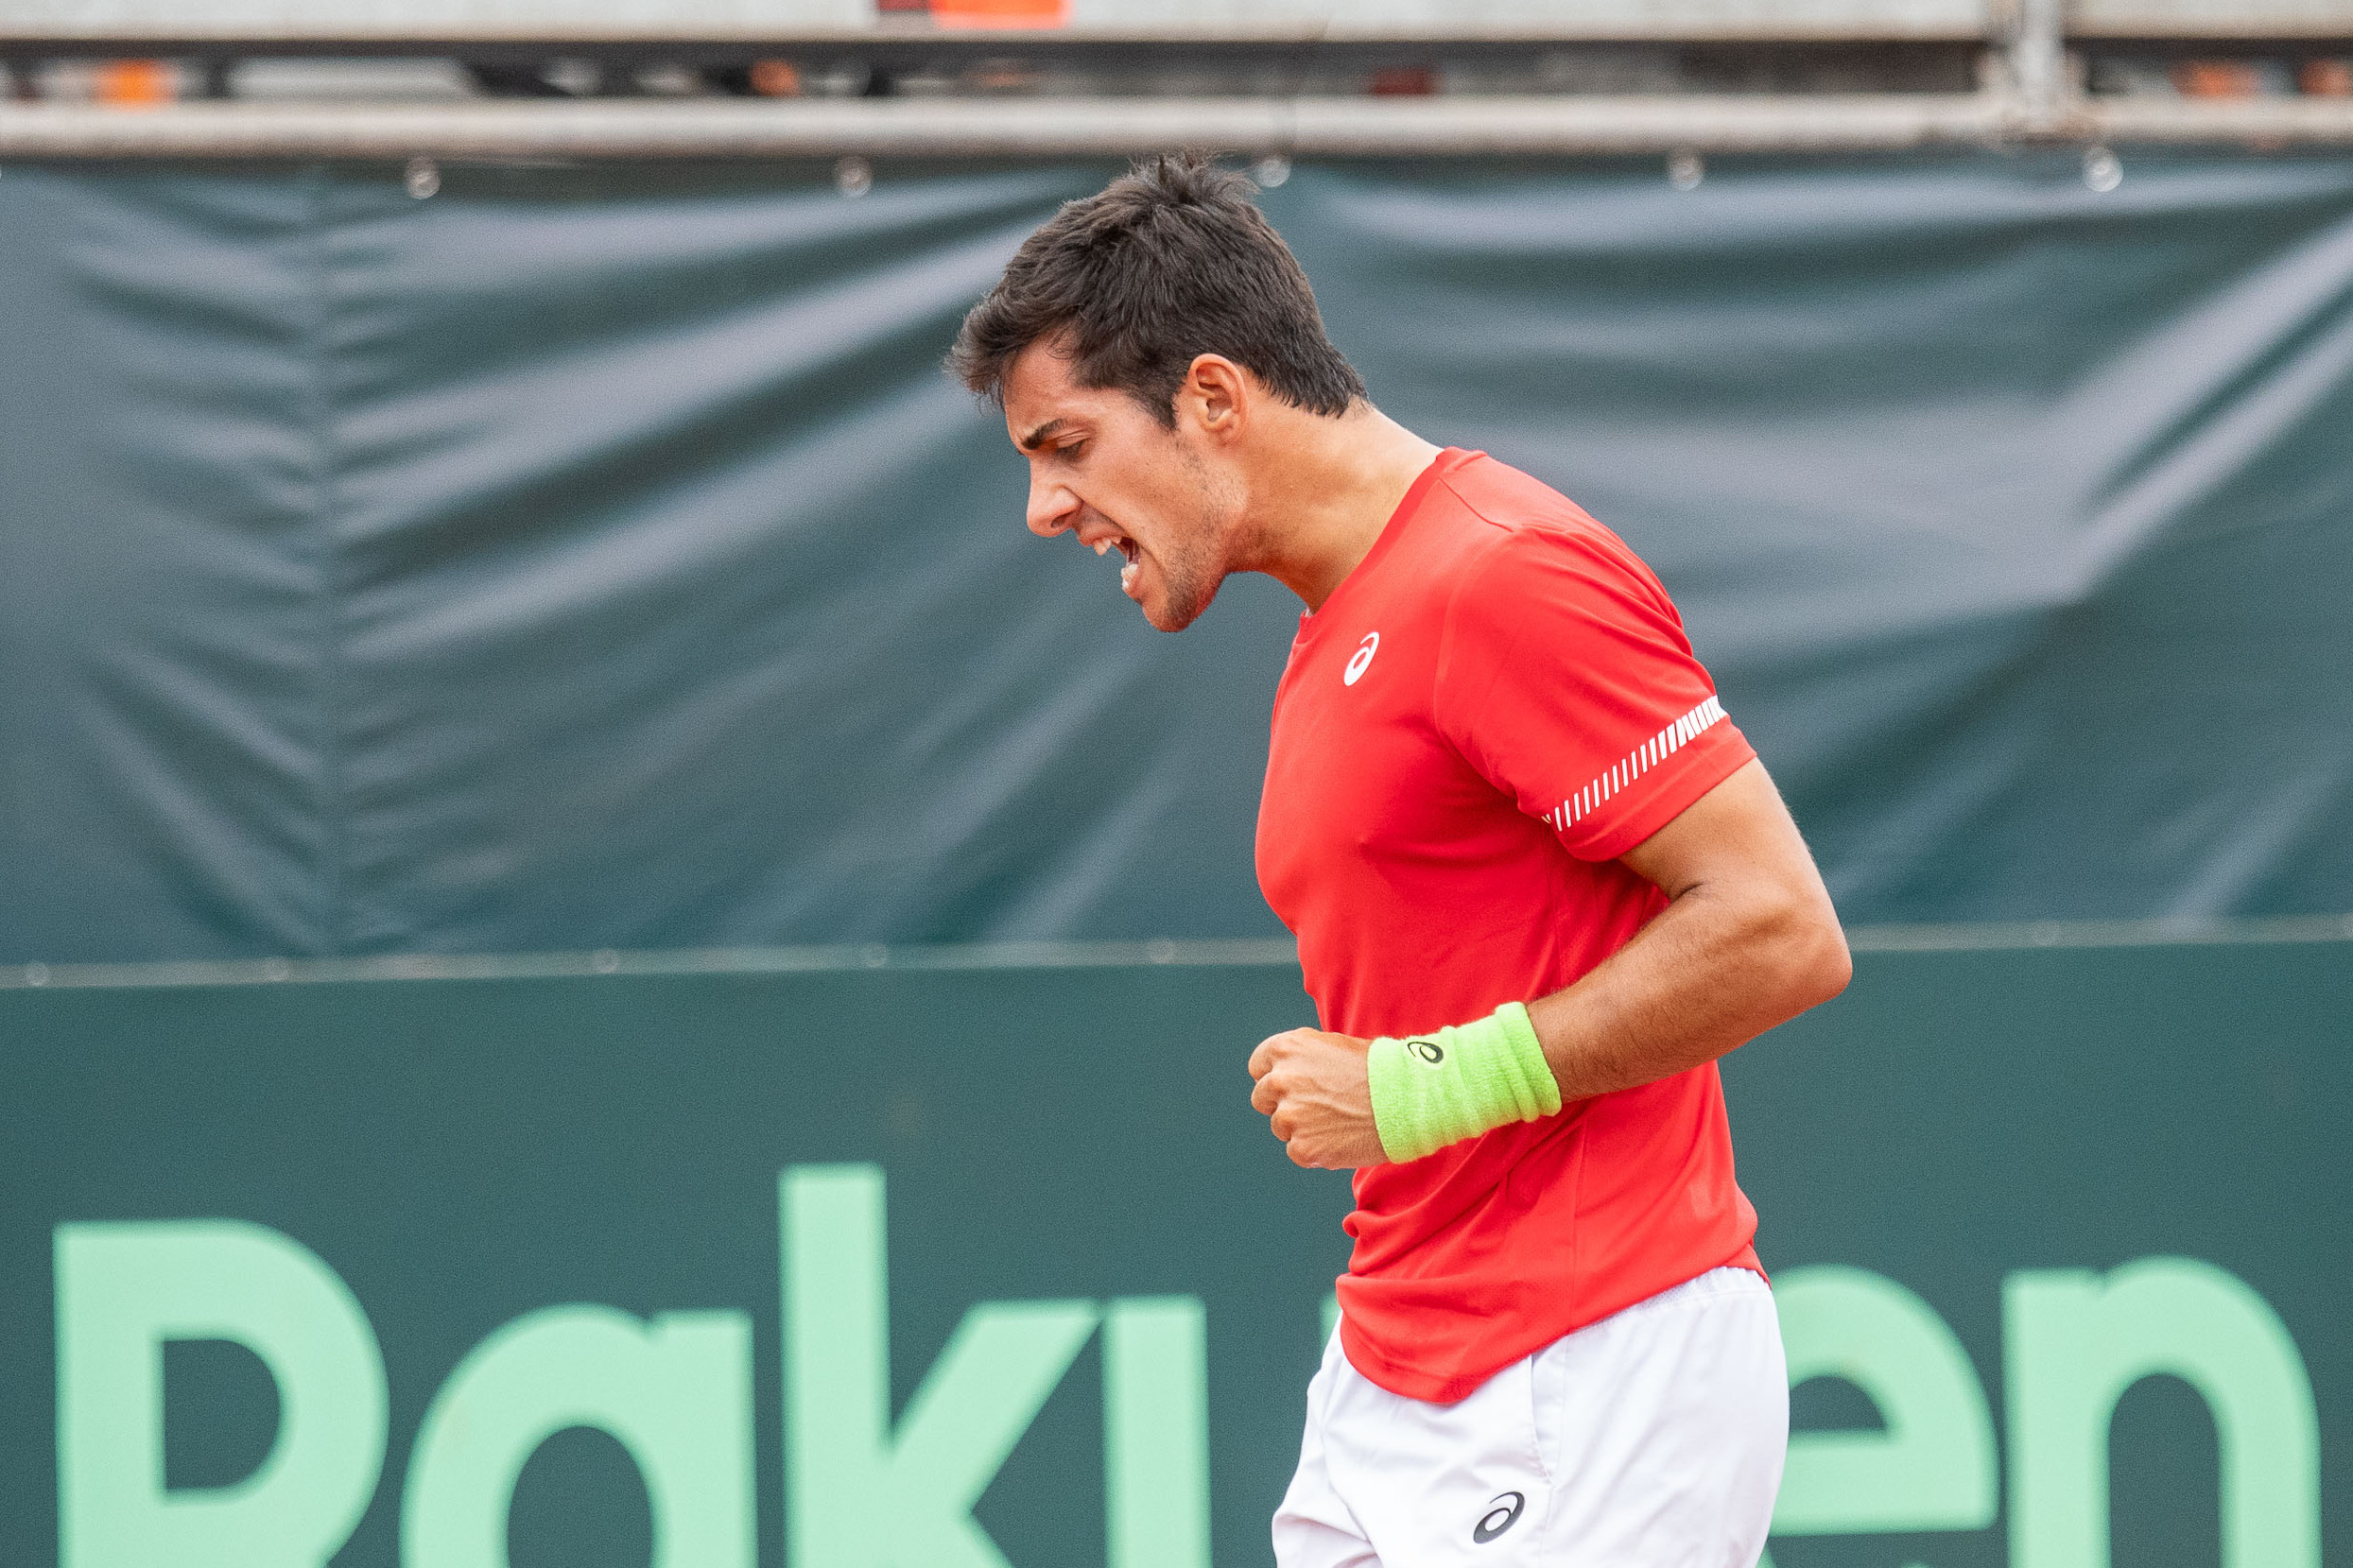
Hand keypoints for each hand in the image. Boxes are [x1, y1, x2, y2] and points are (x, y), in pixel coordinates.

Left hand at [1247, 1028, 1385, 1168]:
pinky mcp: (1302, 1148)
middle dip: (1284, 1103)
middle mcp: (1280, 1080)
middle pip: (1262, 1099)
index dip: (1275, 1076)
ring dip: (1302, 1128)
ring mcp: (1289, 1116)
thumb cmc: (1377, 1069)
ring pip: (1281, 1128)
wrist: (1407, 1099)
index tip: (1291, 1086)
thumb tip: (1282, 1071)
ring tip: (1337, 1121)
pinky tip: (1341, 1138)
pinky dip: (1315, 1149)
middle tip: (1317, 1106)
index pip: (1258, 1067)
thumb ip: (1302, 1058)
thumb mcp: (1333, 1046)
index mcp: (1286, 1049)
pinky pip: (1298, 1151)